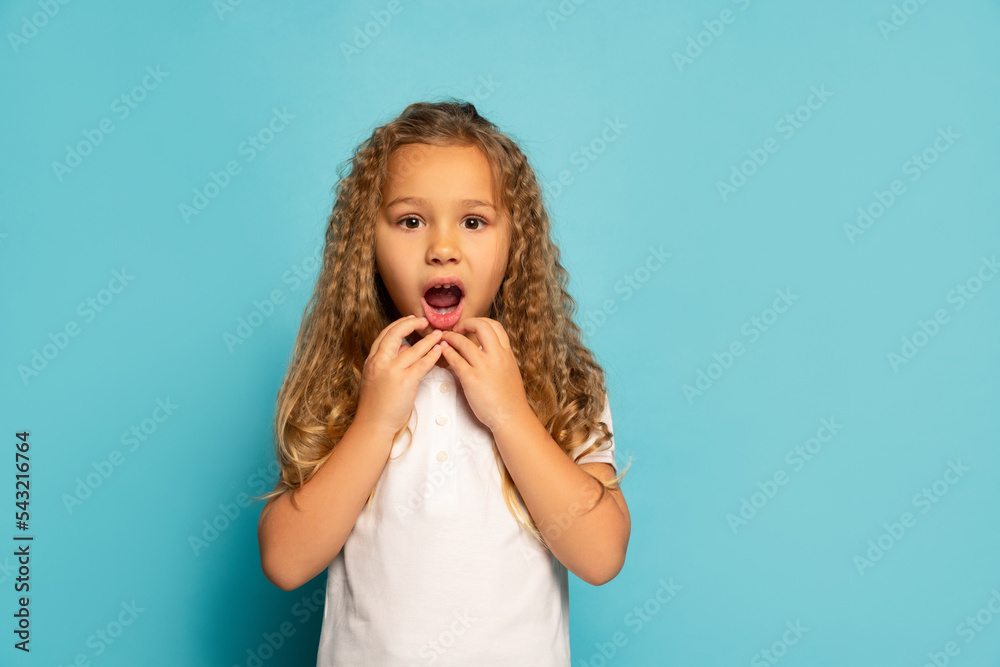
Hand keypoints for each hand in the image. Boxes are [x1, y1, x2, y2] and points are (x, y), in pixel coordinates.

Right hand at [356, 315, 443, 435]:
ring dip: (428, 339)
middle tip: (424, 321)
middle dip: (411, 324)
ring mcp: (392, 371)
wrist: (373, 424)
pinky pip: (422, 363)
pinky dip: (432, 355)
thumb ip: (388, 361)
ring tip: (439, 334)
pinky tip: (439, 351)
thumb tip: (403, 347)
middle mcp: (380, 362)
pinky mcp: (405, 381)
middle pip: (395, 334)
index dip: (399, 324)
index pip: (385, 334)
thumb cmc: (376, 405)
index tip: (410, 320)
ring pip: (413, 348)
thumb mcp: (376, 378)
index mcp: (372, 361)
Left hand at [438, 318, 529, 431]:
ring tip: (444, 339)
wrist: (511, 416)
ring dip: (451, 337)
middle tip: (457, 329)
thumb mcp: (511, 370)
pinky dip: (447, 353)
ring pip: (463, 342)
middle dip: (466, 323)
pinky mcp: (471, 379)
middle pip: (481, 326)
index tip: (472, 326)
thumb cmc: (511, 397)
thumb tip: (491, 349)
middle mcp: (496, 356)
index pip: (495, 325)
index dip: (481, 321)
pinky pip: (455, 360)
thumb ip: (501, 357)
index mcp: (506, 353)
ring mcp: (483, 367)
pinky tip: (444, 352)